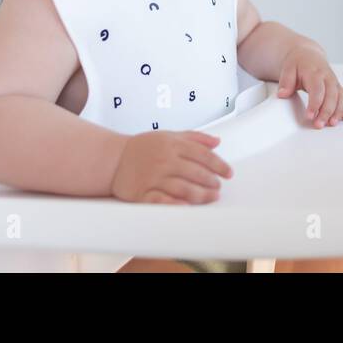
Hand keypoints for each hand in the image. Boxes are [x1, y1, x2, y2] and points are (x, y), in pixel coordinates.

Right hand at [109, 130, 232, 203]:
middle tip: (219, 187)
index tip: (228, 173)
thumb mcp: (169, 135)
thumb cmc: (143, 147)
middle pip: (195, 173)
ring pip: (183, 188)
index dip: (219, 165)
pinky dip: (175, 204)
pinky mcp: (142, 193)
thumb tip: (216, 142)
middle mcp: (165, 161)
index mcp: (173, 145)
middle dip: (212, 181)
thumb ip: (194, 138)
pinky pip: (161, 201)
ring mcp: (154, 178)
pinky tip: (188, 206)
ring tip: (211, 197)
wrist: (114, 159)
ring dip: (201, 194)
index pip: (203, 155)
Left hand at [277, 42, 342, 128]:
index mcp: (315, 72)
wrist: (308, 56)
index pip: (317, 89)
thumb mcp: (288, 69)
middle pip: (332, 95)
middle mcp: (328, 77)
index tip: (310, 116)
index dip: (315, 104)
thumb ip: (286, 81)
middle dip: (327, 111)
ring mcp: (335, 82)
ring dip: (338, 111)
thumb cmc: (299, 64)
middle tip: (319, 124)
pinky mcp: (339, 87)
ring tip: (332, 123)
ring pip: (341, 97)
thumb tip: (283, 93)